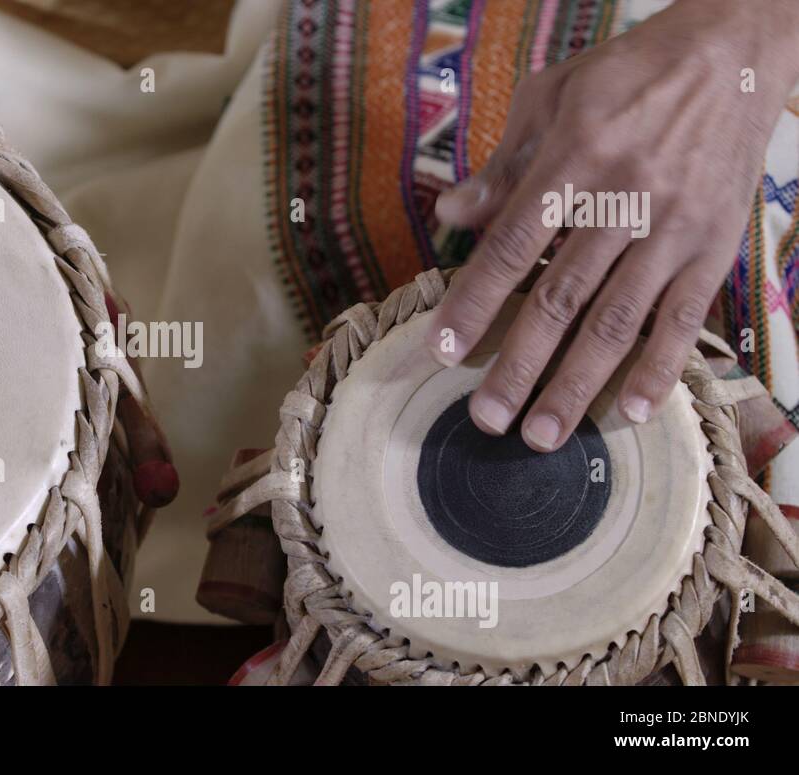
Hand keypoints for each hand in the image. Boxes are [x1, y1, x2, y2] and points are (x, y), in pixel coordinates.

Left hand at [428, 0, 798, 450]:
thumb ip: (502, 166)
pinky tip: (629, 412)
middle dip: (519, 365)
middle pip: (560, 299)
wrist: (734, 57)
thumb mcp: (552, 98)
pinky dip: (658, 369)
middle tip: (486, 419)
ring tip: (542, 436)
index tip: (442, 350)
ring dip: (577, 384)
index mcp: (573, 161)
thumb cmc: (627, 76)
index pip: (512, 247)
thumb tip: (450, 215)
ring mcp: (673, 230)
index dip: (473, 302)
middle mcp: (623, 201)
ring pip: (618, 321)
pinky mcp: (714, 249)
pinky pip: (683, 319)